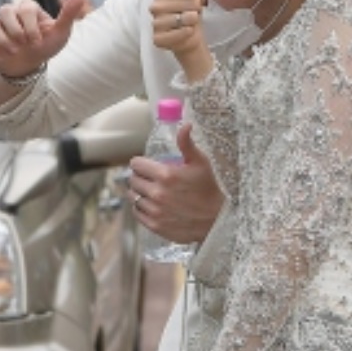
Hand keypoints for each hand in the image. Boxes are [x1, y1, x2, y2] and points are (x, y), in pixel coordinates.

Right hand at [0, 0, 87, 81]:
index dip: (30, 26)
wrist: (30, 65)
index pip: (25, 7)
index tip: (37, 42)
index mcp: (28, 8)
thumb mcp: (60, 32)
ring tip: (14, 51)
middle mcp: (10, 13)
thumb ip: (69, 14)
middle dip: (15, 30)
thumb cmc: (46, 45)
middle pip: (4, 10)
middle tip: (23, 44)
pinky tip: (1, 56)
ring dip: (2, 39)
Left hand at [127, 123, 221, 242]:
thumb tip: (185, 125)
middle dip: (140, 177)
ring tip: (150, 192)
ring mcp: (155, 211)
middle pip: (133, 180)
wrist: (218, 219)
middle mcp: (157, 193)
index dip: (141, 163)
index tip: (146, 166)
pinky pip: (137, 213)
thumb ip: (187, 143)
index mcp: (166, 174)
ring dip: (139, 192)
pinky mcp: (155, 225)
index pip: (136, 164)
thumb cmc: (210, 188)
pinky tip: (151, 205)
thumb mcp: (200, 163)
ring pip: (133, 196)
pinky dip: (141, 207)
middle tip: (149, 179)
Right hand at [143, 0, 209, 69]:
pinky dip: (188, 33)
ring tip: (190, 21)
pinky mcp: (158, 40)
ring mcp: (154, 24)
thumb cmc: (186, 7)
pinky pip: (179, 35)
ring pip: (182, 19)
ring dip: (192, 21)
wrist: (190, 34)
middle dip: (196, 8)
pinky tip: (187, 32)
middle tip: (194, 11)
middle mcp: (153, 7)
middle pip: (186, 4)